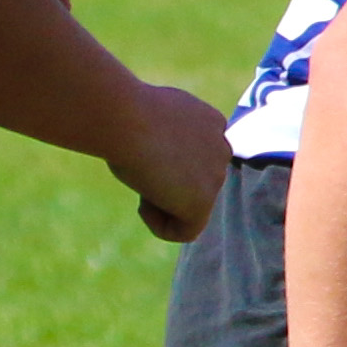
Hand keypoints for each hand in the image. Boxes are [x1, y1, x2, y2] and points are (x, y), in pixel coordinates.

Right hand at [116, 83, 234, 240]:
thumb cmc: (125, 116)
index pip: (198, 157)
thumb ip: (167, 141)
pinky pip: (186, 231)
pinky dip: (160, 226)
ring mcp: (217, 174)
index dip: (166, 162)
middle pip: (195, 183)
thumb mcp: (150, 123)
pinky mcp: (204, 200)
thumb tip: (162, 161)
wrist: (126, 118)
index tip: (143, 152)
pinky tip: (143, 205)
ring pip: (190, 206)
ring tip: (140, 180)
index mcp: (211, 123)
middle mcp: (221, 147)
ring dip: (159, 201)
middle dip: (165, 182)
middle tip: (139, 167)